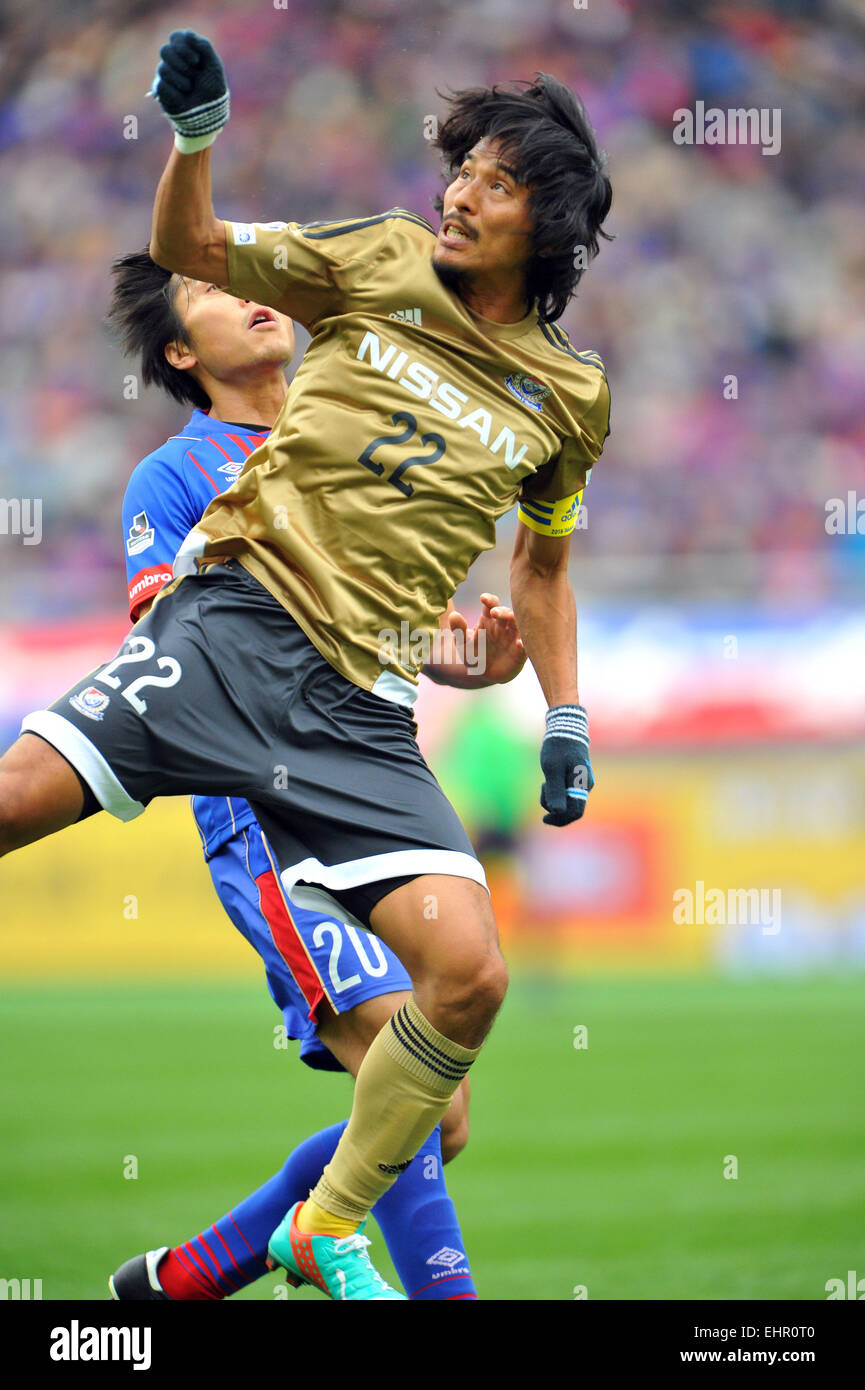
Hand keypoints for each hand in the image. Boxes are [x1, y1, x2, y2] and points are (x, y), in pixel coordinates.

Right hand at [150, 30, 229, 148]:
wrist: (210, 115)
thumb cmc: (213, 90)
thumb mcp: (214, 65)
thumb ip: (204, 46)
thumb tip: (188, 33)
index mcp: (186, 53)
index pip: (176, 38)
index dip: (184, 46)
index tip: (197, 59)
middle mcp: (174, 62)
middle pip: (165, 50)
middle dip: (181, 62)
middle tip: (194, 72)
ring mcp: (166, 76)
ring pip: (163, 69)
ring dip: (181, 79)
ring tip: (190, 88)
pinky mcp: (161, 91)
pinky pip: (162, 85)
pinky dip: (176, 92)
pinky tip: (183, 97)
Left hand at [442, 593, 525, 685]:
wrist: (482, 675)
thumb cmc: (473, 655)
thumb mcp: (462, 643)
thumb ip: (458, 629)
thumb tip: (453, 615)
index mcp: (488, 619)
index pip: (491, 604)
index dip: (489, 600)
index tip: (483, 598)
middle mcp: (503, 626)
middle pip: (506, 612)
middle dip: (502, 611)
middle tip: (494, 612)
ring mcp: (513, 637)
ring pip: (518, 625)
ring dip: (516, 621)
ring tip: (511, 620)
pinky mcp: (520, 652)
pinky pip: (525, 645)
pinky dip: (523, 643)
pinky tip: (519, 644)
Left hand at [540, 704, 592, 824]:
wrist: (565, 728)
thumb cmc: (558, 748)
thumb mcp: (552, 768)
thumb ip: (555, 790)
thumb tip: (557, 812)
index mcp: (582, 784)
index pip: (575, 812)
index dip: (560, 820)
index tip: (544, 819)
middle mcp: (585, 786)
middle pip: (571, 809)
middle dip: (554, 808)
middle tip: (542, 791)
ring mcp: (582, 783)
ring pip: (567, 801)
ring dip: (553, 798)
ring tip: (545, 781)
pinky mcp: (576, 779)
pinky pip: (566, 793)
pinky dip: (555, 791)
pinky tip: (548, 780)